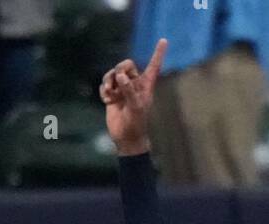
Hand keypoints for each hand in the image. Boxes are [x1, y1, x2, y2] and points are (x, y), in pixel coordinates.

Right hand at [99, 37, 167, 154]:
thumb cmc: (136, 124)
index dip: (158, 54)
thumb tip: (120, 75)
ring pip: (113, 73)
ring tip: (110, 93)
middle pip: (126, 64)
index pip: (153, 66)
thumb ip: (129, 90)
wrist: (126, 138)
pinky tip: (106, 100)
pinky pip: (105, 83)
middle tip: (117, 79)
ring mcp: (123, 89)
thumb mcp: (136, 107)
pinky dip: (104, 90)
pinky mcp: (112, 95)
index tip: (164, 40)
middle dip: (120, 69)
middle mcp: (134, 85)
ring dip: (109, 80)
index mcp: (146, 86)